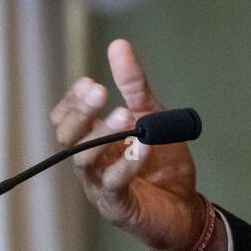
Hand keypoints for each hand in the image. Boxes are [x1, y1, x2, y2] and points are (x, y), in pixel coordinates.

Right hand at [50, 38, 219, 250]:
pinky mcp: (117, 205)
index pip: (65, 119)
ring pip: (83, 161)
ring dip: (102, 135)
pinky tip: (142, 147)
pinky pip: (113, 184)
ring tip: (124, 116)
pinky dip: (126, 165)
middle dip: (80, 112)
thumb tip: (118, 45)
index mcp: (93, 139)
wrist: (184, 206)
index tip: (89, 82)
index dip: (72, 100)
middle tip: (99, 91)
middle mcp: (90, 163)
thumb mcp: (151, 114)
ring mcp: (99, 185)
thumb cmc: (161, 162)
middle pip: (67, 137)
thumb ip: (134, 84)